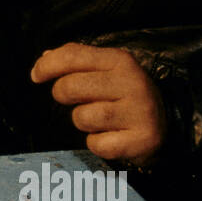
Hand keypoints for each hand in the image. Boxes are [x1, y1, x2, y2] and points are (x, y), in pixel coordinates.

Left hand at [30, 43, 165, 165]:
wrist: (165, 125)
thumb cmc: (123, 95)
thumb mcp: (105, 70)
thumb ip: (75, 60)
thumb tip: (44, 58)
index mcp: (120, 60)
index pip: (72, 56)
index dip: (47, 66)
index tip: (36, 76)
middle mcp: (132, 82)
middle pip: (70, 87)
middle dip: (63, 95)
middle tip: (78, 100)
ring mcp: (139, 112)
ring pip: (82, 118)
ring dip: (83, 122)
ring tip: (100, 120)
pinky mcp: (142, 139)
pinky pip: (96, 144)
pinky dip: (97, 143)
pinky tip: (111, 136)